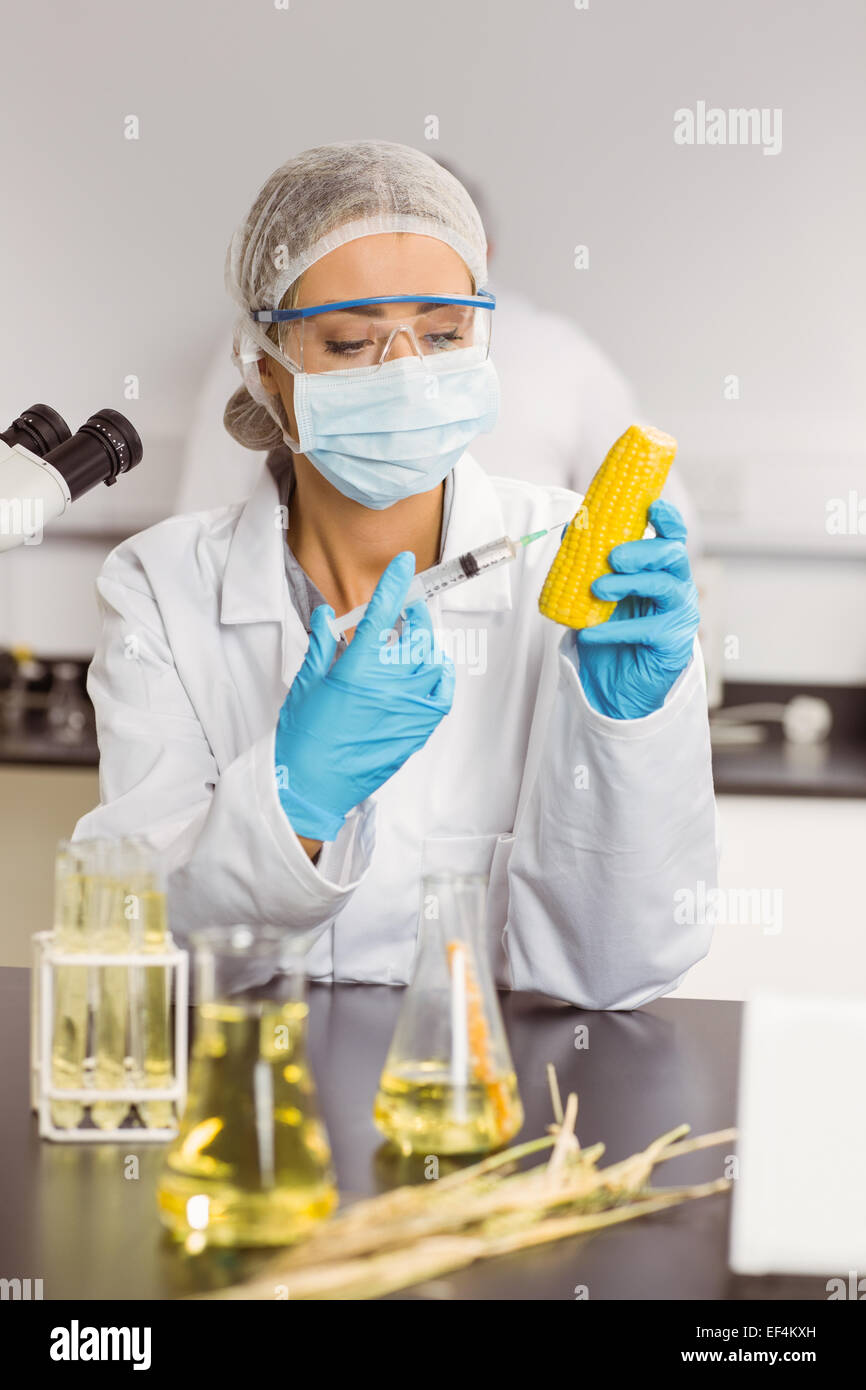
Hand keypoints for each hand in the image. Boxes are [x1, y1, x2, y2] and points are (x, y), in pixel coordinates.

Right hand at [275, 551, 454, 840]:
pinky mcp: (416, 729)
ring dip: (424, 644)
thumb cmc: (302, 739)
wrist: (312, 786)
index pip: (383, 613)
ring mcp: (407, 709)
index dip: (396, 584)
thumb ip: (320, 646)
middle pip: (414, 635)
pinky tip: (432, 667)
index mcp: (356, 669)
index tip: (405, 564)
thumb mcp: (304, 685)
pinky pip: (442, 694)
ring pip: (431, 661)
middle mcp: (388, 686)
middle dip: (413, 615)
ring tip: (412, 641)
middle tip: (406, 609)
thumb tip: (324, 616)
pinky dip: (441, 675)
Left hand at [574, 499, 699, 719]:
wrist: (615, 683)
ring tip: (597, 589)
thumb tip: (571, 531)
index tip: (652, 507)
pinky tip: (589, 633)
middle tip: (612, 557)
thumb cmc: (610, 631)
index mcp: (661, 569)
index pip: (673, 536)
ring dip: (629, 583)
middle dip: (643, 551)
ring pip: (665, 585)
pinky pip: (646, 630)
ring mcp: (679, 613)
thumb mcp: (597, 594)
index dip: (668, 519)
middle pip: (673, 555)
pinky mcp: (673, 642)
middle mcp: (677, 586)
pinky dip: (614, 629)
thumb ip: (590, 564)